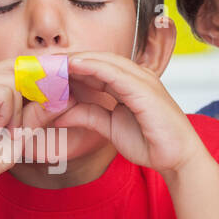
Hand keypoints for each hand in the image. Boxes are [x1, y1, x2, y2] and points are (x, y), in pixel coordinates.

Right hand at [0, 57, 69, 186]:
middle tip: (44, 108)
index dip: (38, 74)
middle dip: (35, 87)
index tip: (59, 84)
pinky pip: (6, 93)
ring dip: (18, 110)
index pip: (16, 65)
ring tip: (8, 131)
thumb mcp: (24, 129)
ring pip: (14, 80)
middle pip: (16, 67)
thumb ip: (40, 110)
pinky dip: (9, 114)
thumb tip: (68, 95)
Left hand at [52, 51, 202, 176]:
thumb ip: (88, 116)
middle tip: (42, 60)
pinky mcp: (145, 89)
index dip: (69, 68)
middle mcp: (135, 77)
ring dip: (76, 59)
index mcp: (127, 84)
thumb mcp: (109, 127)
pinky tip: (74, 65)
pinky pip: (115, 73)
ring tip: (52, 60)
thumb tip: (59, 115)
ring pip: (103, 62)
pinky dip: (94, 67)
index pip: (94, 69)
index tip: (44, 70)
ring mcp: (141, 80)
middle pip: (96, 61)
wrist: (177, 159)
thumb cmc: (150, 142)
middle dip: (68, 60)